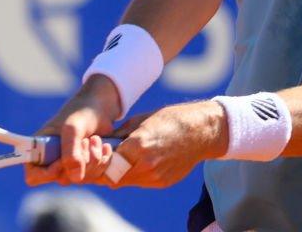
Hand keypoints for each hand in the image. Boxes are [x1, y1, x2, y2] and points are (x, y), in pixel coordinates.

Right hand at [24, 75, 120, 185]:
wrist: (101, 106)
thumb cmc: (81, 112)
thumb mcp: (73, 128)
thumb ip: (71, 152)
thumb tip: (75, 179)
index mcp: (40, 149)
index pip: (33, 176)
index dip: (48, 173)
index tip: (62, 160)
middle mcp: (53, 160)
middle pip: (63, 179)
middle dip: (79, 162)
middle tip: (86, 141)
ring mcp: (70, 165)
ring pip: (81, 179)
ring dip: (94, 160)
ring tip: (96, 139)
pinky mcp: (87, 167)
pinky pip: (95, 176)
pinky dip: (103, 162)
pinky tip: (105, 146)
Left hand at [104, 100, 227, 188]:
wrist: (202, 131)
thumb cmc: (171, 119)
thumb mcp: (140, 120)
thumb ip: (120, 135)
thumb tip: (103, 143)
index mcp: (138, 145)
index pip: (106, 163)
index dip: (99, 159)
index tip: (99, 151)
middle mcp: (146, 165)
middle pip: (113, 178)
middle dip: (106, 169)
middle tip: (107, 158)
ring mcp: (155, 176)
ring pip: (126, 182)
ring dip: (120, 172)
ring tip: (123, 158)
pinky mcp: (163, 182)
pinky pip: (141, 181)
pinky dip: (135, 174)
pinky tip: (140, 161)